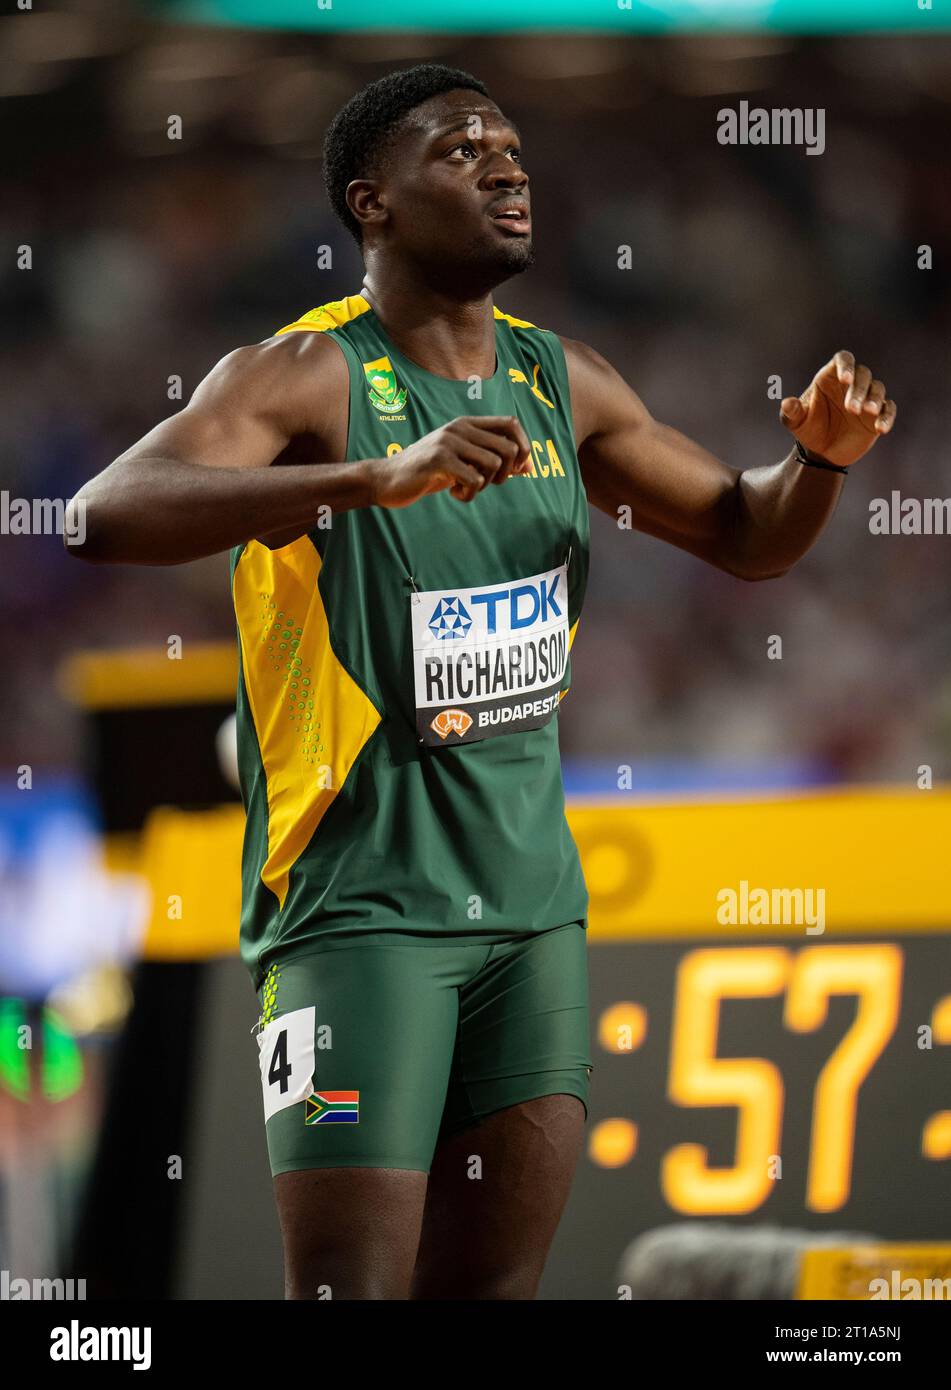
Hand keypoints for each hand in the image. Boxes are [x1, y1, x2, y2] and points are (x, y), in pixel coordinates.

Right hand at [366, 415, 531, 508]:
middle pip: (508, 449)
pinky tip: (454, 492)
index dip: (523, 446)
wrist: (388, 479)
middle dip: (505, 474)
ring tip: (466, 488)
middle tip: (486, 483)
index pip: (511, 424)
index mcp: (467, 424)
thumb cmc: (429, 472)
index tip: (518, 468)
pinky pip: (475, 480)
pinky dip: (469, 494)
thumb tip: (528, 467)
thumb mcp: (463, 462)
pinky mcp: (439, 460)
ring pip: (494, 465)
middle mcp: (460, 427)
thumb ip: (492, 460)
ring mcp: (449, 442)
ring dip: (485, 485)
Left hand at [780, 350, 896, 467]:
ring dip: (874, 399)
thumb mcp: (795, 422)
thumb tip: (787, 403)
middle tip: (851, 409)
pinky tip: (881, 428)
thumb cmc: (808, 429)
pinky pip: (888, 409)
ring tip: (867, 412)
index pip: (843, 360)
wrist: (822, 451)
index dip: (846, 365)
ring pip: (877, 389)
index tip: (845, 379)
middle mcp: (851, 384)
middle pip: (863, 375)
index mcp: (831, 377)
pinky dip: (887, 416)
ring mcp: (866, 397)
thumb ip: (791, 412)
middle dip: (859, 390)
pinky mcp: (877, 414)